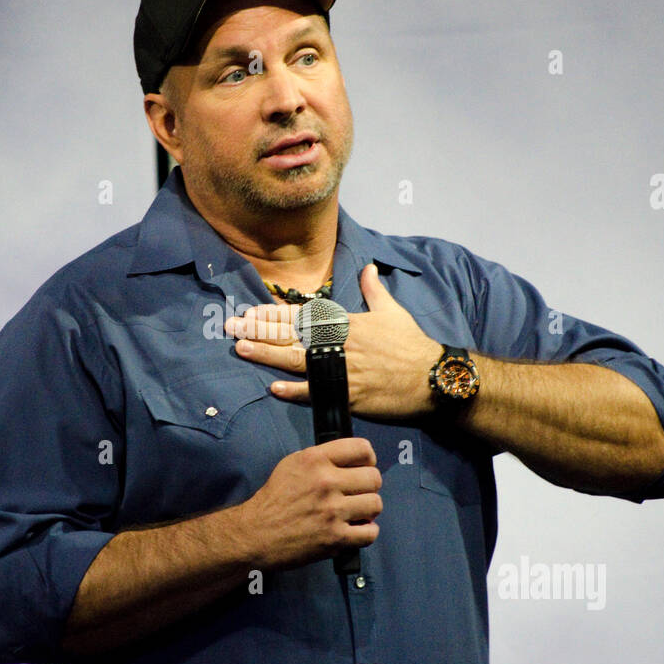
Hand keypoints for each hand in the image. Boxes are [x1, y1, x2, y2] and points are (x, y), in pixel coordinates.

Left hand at [225, 264, 442, 419]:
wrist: (433, 379)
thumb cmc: (412, 345)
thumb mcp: (392, 311)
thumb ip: (374, 290)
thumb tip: (369, 269)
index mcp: (346, 322)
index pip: (301, 315)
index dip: (273, 314)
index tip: (250, 312)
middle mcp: (339, 343)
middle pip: (291, 335)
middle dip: (259, 330)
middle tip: (231, 328)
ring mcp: (343, 369)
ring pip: (297, 360)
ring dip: (266, 354)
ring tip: (241, 349)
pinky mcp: (350, 394)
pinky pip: (317, 393)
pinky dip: (295, 391)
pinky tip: (273, 388)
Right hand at [237, 438, 381, 570]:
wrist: (256, 533)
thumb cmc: (273, 499)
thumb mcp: (292, 464)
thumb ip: (323, 458)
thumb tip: (353, 460)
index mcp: (315, 459)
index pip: (363, 448)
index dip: (368, 459)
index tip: (363, 467)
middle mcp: (325, 482)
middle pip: (374, 478)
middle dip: (368, 487)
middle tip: (357, 494)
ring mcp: (332, 511)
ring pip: (375, 504)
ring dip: (367, 510)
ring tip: (355, 513)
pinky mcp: (335, 538)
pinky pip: (371, 533)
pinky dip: (365, 533)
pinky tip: (354, 530)